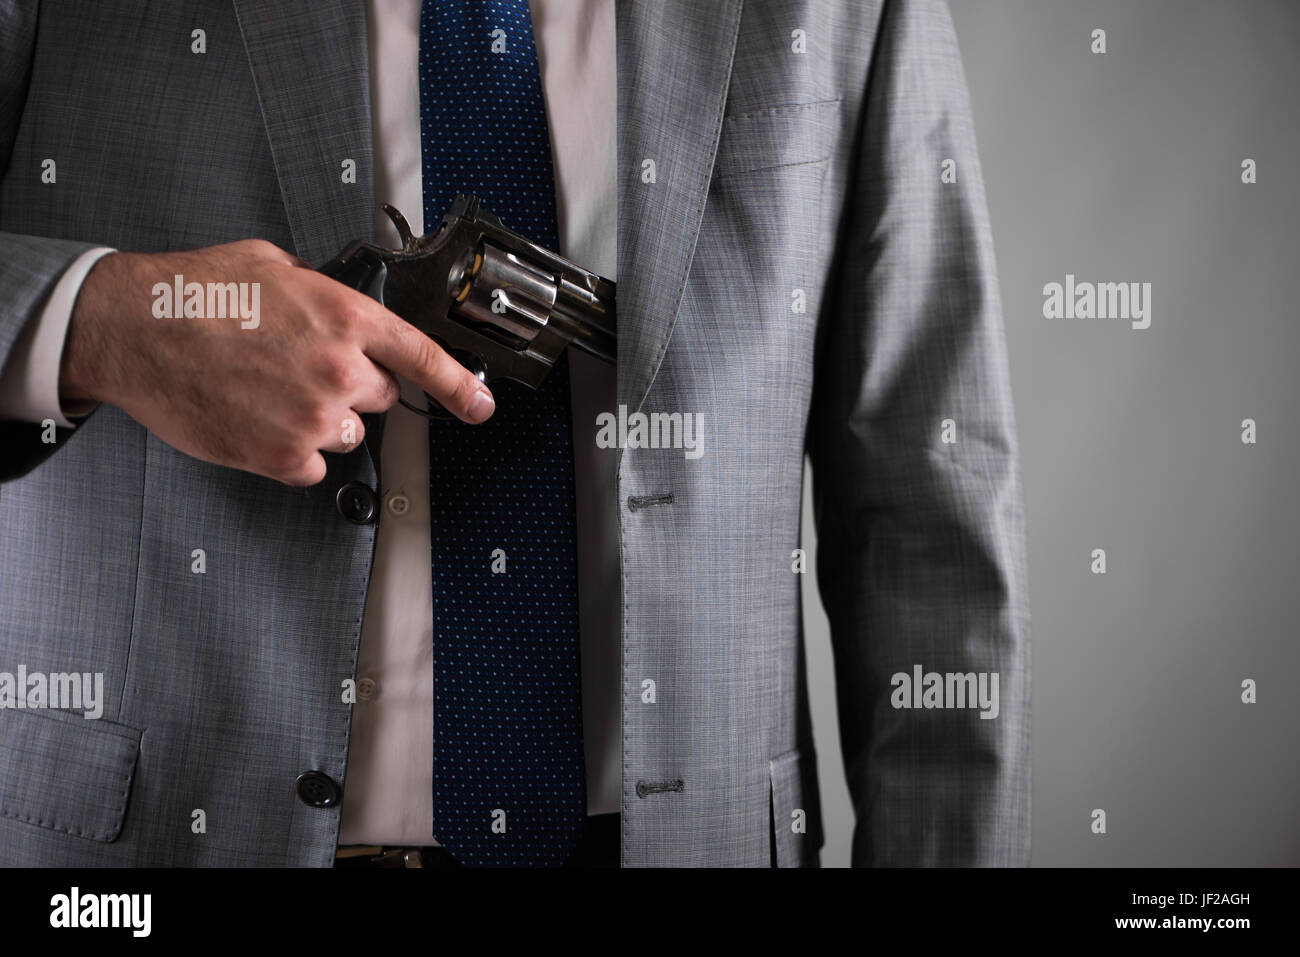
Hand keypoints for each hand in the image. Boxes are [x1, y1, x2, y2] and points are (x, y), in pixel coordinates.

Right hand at [58, 239, 493, 485]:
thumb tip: (341, 308)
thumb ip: (323, 292)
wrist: (132, 331)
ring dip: (317, 418)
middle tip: (298, 368)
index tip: (481, 406)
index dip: (461, 386)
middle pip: (380, 397)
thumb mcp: (273, 266)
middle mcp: (338, 370)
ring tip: (266, 390)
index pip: (423, 357)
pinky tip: (255, 418)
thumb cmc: (194, 295)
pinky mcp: (281, 456)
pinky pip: (310, 465)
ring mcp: (312, 418)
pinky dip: (288, 450)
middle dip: (350, 386)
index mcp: (344, 317)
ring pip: (346, 432)